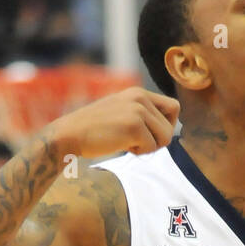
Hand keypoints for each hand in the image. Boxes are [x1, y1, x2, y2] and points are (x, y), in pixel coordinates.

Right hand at [45, 87, 179, 160]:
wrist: (71, 134)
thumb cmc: (95, 130)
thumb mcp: (121, 113)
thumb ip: (143, 116)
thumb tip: (169, 133)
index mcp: (138, 92)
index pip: (174, 107)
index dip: (167, 125)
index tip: (152, 134)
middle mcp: (140, 97)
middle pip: (170, 127)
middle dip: (157, 141)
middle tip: (136, 142)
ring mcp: (138, 110)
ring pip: (164, 138)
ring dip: (148, 147)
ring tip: (127, 142)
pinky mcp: (134, 126)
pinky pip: (151, 148)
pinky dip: (138, 152)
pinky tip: (120, 145)